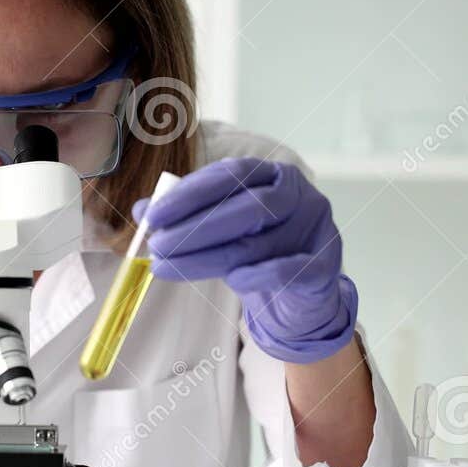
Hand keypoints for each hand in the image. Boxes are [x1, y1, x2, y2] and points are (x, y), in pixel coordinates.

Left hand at [136, 157, 357, 363]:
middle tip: (156, 247)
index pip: (230, 175)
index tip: (152, 217)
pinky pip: (287, 270)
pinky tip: (231, 280)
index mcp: (273, 174)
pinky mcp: (325, 267)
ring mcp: (316, 228)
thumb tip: (142, 209)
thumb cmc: (258, 250)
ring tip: (168, 268)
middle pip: (245, 208)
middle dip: (194, 229)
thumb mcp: (221, 229)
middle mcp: (299, 195)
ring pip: (257, 244)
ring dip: (207, 259)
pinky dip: (256, 275)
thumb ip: (187, 215)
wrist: (302, 293)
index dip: (189, 194)